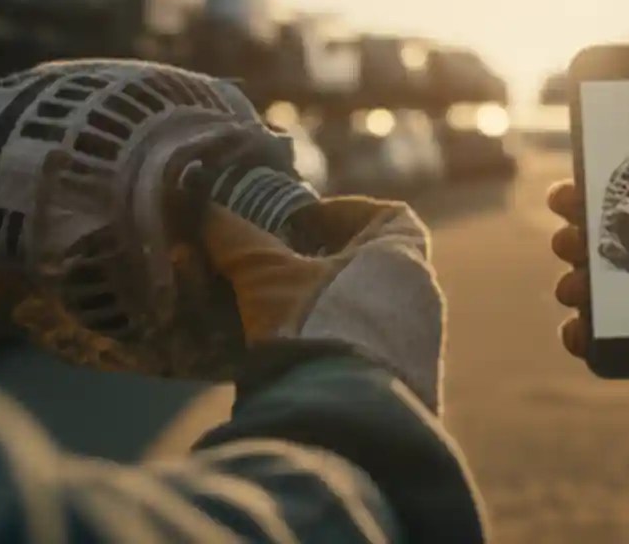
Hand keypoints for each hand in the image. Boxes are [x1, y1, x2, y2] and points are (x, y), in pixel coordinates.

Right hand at [202, 197, 444, 411]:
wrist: (345, 419)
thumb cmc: (312, 327)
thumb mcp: (265, 277)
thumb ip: (237, 240)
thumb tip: (205, 210)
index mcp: (402, 254)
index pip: (389, 215)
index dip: (344, 212)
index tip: (304, 223)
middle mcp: (423, 294)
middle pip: (379, 261)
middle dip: (332, 262)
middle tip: (285, 268)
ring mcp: (422, 342)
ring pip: (377, 307)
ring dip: (337, 304)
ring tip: (286, 315)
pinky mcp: (412, 384)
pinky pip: (376, 348)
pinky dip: (344, 342)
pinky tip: (304, 355)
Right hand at [548, 142, 628, 433]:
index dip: (605, 190)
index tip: (577, 181)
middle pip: (607, 244)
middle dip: (575, 234)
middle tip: (569, 236)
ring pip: (597, 291)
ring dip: (573, 282)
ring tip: (577, 284)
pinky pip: (602, 346)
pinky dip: (579, 336)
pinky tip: (580, 328)